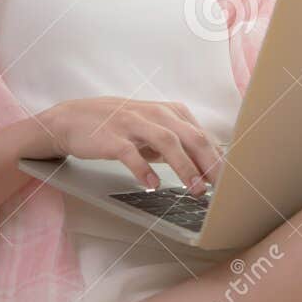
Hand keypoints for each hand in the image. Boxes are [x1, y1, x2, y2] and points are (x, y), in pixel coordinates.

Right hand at [38, 97, 221, 193]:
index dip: (218, 158)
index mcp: (170, 112)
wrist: (72, 119)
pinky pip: (131, 153)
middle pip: (191, 136)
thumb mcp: (153, 131)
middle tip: (221, 187)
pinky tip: (153, 184)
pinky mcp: (112, 137)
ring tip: (196, 190)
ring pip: (167, 141)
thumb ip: (178, 145)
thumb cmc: (119, 126)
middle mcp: (156, 114)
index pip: (201, 135)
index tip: (230, 181)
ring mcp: (133, 124)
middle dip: (209, 163)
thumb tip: (208, 165)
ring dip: (185, 167)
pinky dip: (144, 169)